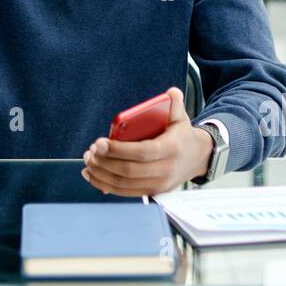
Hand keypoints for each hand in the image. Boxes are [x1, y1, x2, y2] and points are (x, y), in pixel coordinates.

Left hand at [82, 87, 213, 197]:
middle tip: (91, 150)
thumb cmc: (182, 136)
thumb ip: (174, 104)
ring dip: (101, 174)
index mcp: (171, 150)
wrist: (196, 158)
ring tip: (88, 160)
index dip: (119, 149)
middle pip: (129, 171)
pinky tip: (92, 174)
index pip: (142, 152)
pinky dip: (105, 185)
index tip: (100, 142)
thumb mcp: (180, 118)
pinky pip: (124, 192)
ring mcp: (158, 184)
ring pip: (124, 184)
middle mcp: (165, 171)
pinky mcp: (151, 192)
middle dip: (105, 162)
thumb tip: (171, 93)